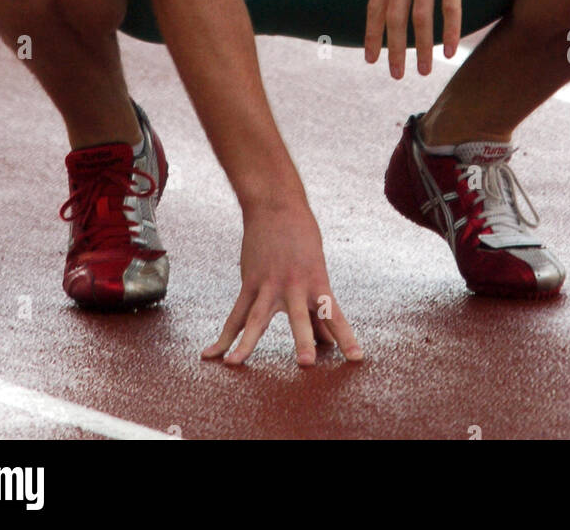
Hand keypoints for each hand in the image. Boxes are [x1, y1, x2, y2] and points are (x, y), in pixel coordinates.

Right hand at [201, 201, 362, 366]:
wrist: (275, 205)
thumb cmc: (302, 238)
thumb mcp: (316, 269)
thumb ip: (318, 307)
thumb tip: (328, 342)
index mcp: (317, 282)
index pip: (335, 315)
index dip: (346, 338)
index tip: (357, 359)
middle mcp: (294, 286)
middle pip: (299, 317)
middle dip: (303, 339)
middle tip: (306, 362)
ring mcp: (268, 285)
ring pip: (256, 318)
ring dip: (246, 344)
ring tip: (234, 364)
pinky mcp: (249, 282)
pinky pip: (235, 315)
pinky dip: (225, 336)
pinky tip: (212, 354)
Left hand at [364, 0, 488, 77]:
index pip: (375, 3)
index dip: (371, 33)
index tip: (370, 57)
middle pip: (394, 15)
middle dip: (393, 49)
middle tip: (395, 74)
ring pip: (420, 15)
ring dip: (421, 47)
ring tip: (422, 70)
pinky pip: (450, 3)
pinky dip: (449, 30)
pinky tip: (448, 51)